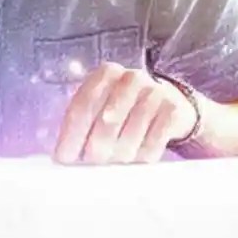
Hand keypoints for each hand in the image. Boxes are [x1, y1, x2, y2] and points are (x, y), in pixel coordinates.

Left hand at [53, 62, 196, 164]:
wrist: (169, 103)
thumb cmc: (123, 107)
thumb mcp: (101, 105)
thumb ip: (82, 123)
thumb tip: (64, 157)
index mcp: (106, 73)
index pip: (83, 104)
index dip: (72, 134)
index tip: (64, 158)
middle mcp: (131, 78)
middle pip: (107, 121)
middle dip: (95, 148)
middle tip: (91, 163)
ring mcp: (155, 93)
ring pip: (130, 136)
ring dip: (119, 156)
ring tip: (114, 161)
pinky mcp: (173, 111)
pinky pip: (153, 144)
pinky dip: (141, 157)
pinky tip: (135, 159)